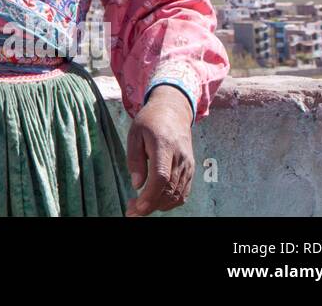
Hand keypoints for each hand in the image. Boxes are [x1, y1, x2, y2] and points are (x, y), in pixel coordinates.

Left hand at [125, 85, 194, 216]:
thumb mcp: (134, 134)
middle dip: (149, 206)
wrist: (173, 112)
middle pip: (169, 190)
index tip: (137, 207)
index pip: (161, 177)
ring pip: (177, 195)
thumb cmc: (150, 122)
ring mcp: (188, 165)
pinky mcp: (190, 170)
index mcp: (164, 146)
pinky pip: (183, 193)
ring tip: (139, 206)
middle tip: (131, 211)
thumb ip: (135, 159)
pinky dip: (170, 202)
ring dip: (158, 206)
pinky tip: (155, 202)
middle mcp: (180, 158)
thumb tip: (137, 185)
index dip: (150, 196)